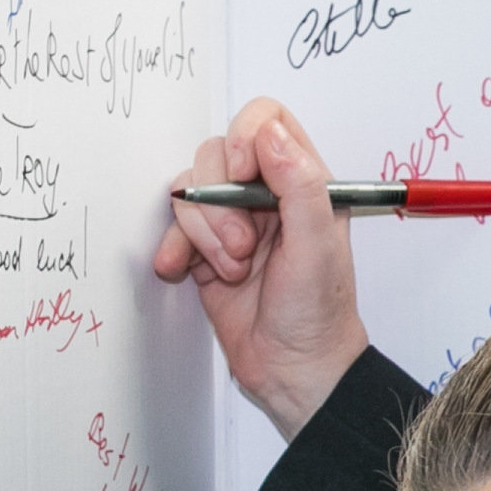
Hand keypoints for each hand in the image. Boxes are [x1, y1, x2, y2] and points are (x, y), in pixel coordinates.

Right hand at [154, 99, 368, 438]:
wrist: (292, 371)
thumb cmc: (317, 313)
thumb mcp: (317, 245)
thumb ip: (298, 184)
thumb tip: (266, 133)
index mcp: (304, 181)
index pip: (266, 120)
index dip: (243, 138)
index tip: (240, 175)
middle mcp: (266, 194)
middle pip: (216, 152)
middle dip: (219, 203)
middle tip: (244, 249)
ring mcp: (232, 221)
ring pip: (190, 190)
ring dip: (201, 234)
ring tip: (232, 271)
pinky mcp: (204, 250)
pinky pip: (172, 227)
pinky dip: (172, 249)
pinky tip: (181, 273)